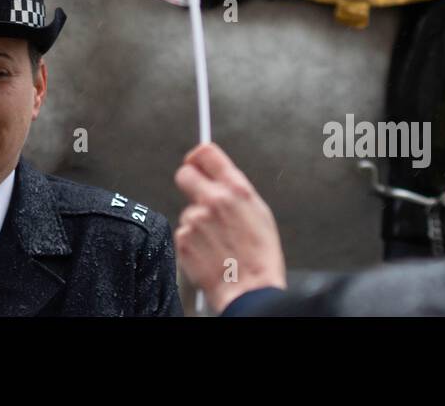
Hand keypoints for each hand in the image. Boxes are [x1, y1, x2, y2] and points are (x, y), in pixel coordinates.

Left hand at [173, 142, 286, 312]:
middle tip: (197, 195)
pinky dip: (192, 241)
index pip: (206, 153)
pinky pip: (183, 232)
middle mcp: (213, 200)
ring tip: (216, 240)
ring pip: (187, 210)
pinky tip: (208, 251)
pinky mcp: (184, 239)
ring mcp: (195, 220)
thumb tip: (220, 176)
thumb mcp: (259, 212)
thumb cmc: (260, 256)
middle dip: (189, 181)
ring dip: (197, 221)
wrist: (251, 290)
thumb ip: (236, 190)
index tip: (196, 161)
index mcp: (236, 189)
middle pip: (184, 173)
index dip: (198, 156)